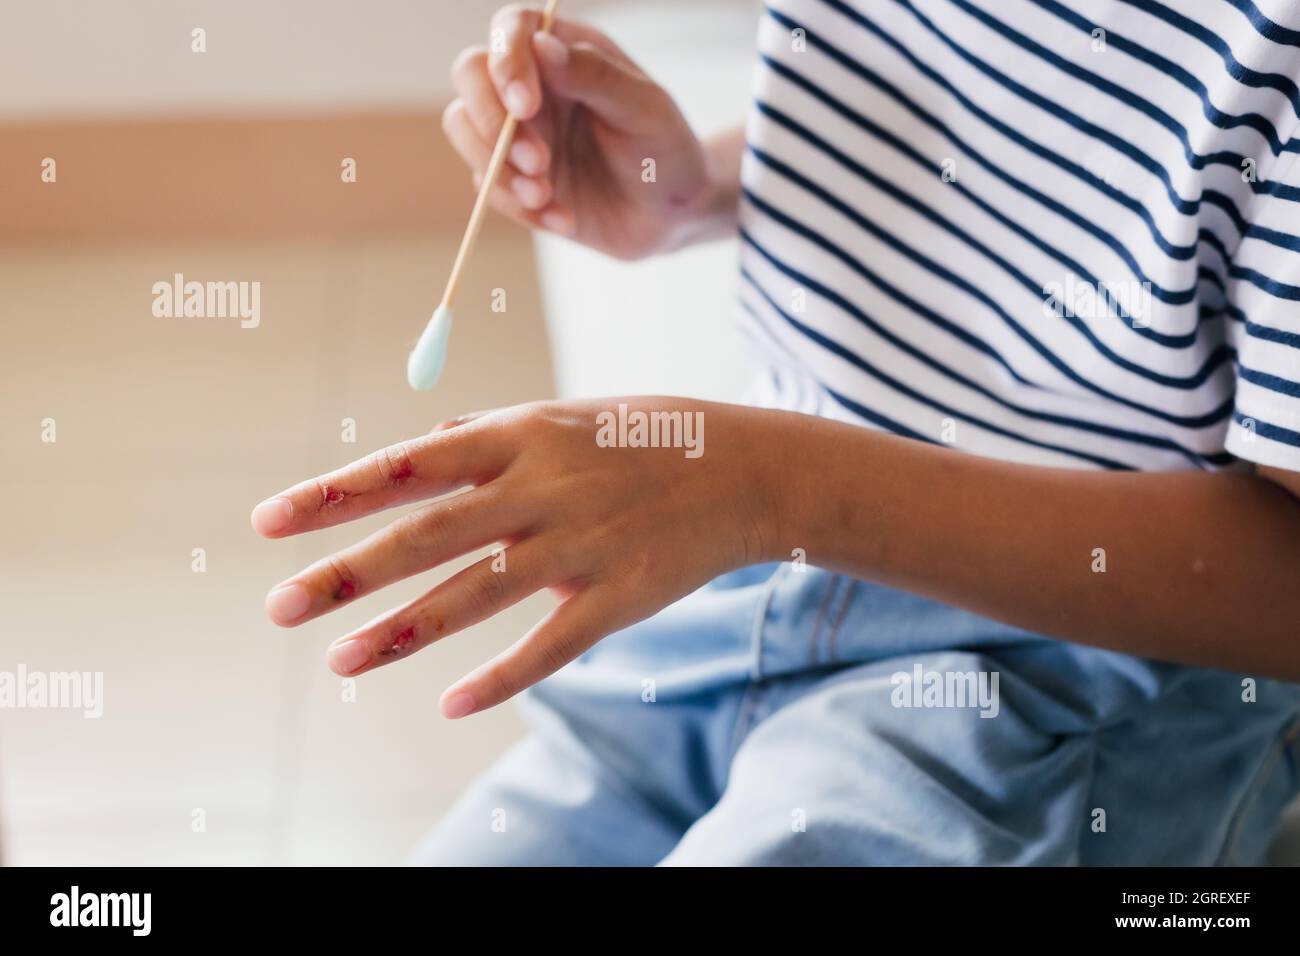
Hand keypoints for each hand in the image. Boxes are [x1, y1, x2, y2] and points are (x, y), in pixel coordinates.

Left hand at [251, 400, 781, 717]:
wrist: (745, 469)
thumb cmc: (642, 436)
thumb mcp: (561, 414)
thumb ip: (487, 434)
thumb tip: (417, 446)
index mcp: (518, 436)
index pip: (408, 465)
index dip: (335, 494)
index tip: (269, 523)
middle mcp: (541, 488)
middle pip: (427, 535)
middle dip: (347, 573)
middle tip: (278, 610)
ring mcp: (581, 544)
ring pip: (478, 595)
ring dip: (404, 631)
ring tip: (340, 662)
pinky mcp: (619, 596)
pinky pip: (550, 645)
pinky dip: (499, 678)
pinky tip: (449, 704)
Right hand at [442, 4, 718, 259]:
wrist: (672, 215)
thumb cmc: (665, 149)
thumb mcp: (644, 109)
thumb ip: (594, 75)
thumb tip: (542, 47)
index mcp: (564, 53)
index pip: (511, 31)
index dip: (507, 61)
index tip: (526, 106)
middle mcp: (533, 86)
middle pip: (470, 75)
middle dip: (491, 122)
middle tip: (537, 162)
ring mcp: (518, 134)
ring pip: (465, 129)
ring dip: (497, 168)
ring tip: (545, 196)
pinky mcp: (515, 179)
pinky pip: (489, 188)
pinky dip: (520, 208)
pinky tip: (564, 219)